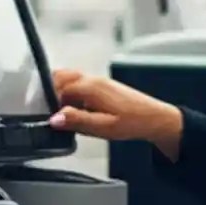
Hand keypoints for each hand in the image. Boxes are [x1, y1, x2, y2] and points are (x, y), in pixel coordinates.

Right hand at [49, 69, 185, 159]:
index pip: (58, 87)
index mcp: (90, 87)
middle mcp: (92, 79)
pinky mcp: (102, 85)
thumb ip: (77, 121)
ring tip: (65, 112)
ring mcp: (97, 80)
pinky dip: (72, 93)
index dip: (50, 102)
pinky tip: (78, 109)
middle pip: (60, 76)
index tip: (50, 116)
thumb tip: (54, 118)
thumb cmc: (133, 123)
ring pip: (69, 78)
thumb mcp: (104, 127)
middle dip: (51, 92)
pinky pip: (79, 83)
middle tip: (53, 112)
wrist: (156, 118)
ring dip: (61, 91)